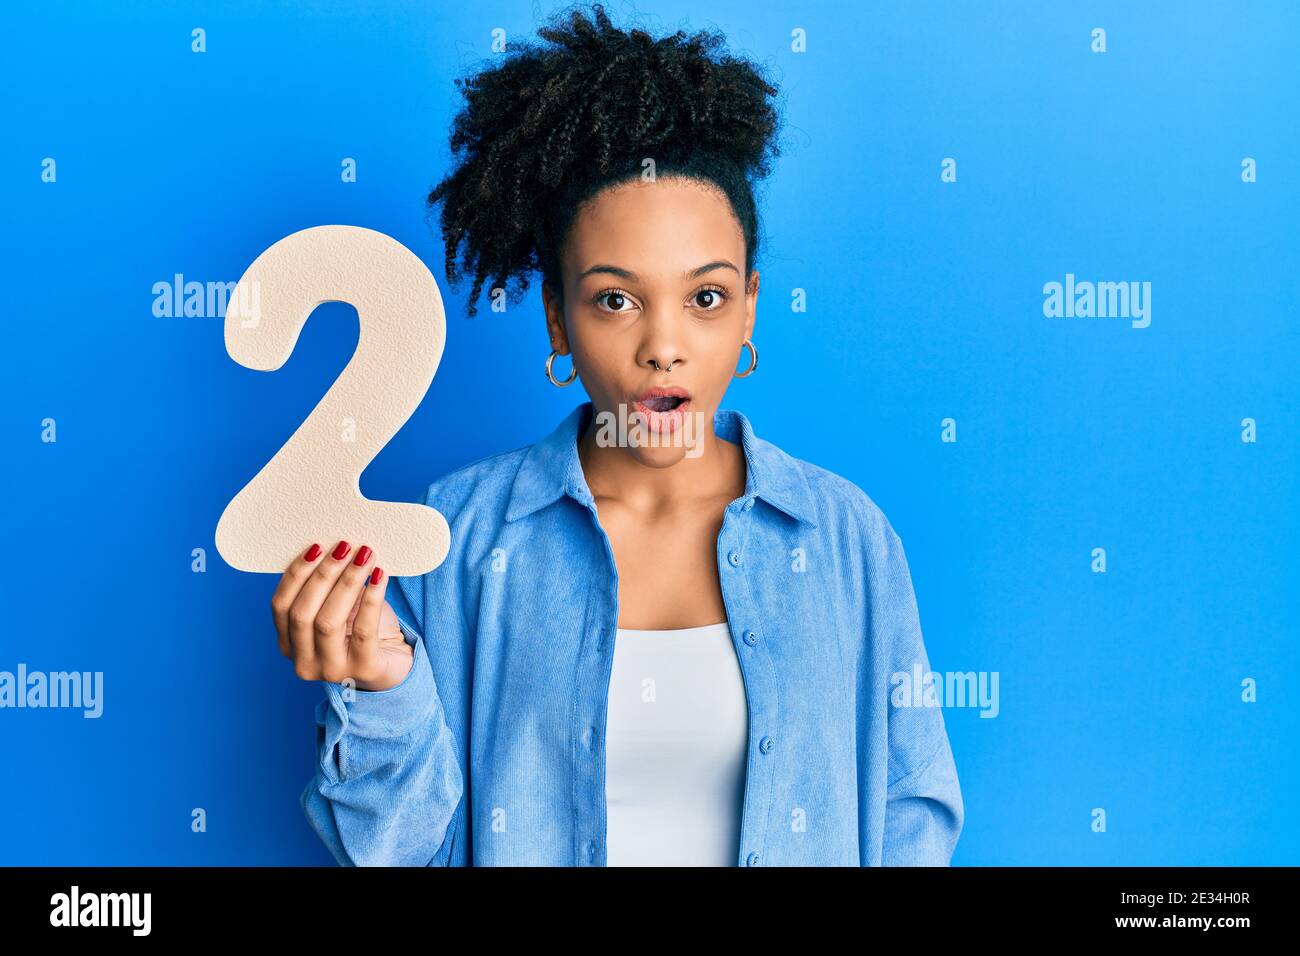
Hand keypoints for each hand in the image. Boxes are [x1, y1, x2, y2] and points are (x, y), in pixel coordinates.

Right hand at [271, 540, 414, 691]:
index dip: (296, 575)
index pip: (280, 607)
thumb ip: (324, 587)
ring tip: (364, 556)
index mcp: (289, 644)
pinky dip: (371, 597)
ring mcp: (332, 670)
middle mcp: (304, 662)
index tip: (316, 547)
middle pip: (302, 613)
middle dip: (323, 575)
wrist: (394, 660)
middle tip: (344, 547)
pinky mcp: (364, 670)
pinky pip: (364, 629)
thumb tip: (332, 547)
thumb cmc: (360, 628)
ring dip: (347, 582)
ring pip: (328, 622)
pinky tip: (380, 575)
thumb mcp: (336, 608)